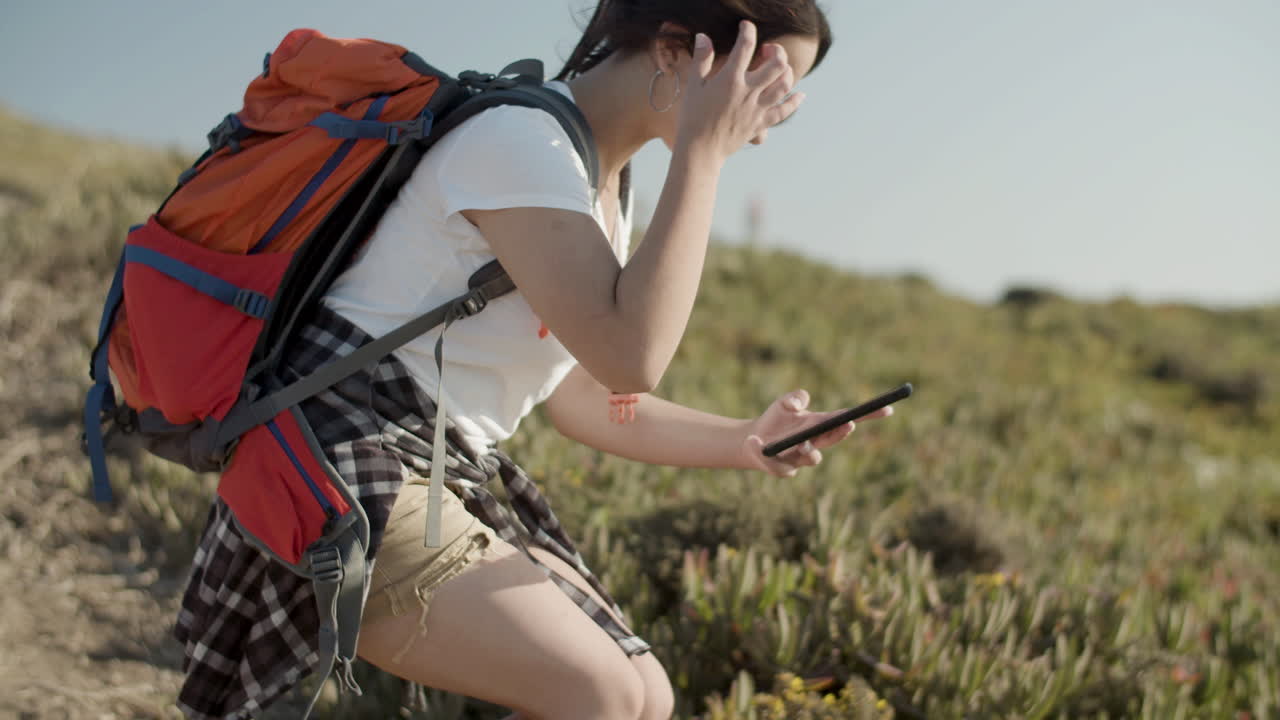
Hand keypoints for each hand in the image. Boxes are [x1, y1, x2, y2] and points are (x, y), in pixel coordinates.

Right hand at [675, 21, 804, 162]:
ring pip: (784, 84)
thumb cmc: (692, 117)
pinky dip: (795, 102)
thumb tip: (704, 36)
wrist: (700, 150)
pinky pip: (784, 112)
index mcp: (730, 79)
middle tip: (767, 50)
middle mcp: (748, 91)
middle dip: (776, 51)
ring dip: (786, 71)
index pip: (745, 46)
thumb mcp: (694, 85)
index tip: (745, 27)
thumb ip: (701, 59)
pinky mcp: (760, 123)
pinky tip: (800, 95)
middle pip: (776, 64)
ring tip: (780, 67)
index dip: (747, 31)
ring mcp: (757, 108)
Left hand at [742, 389, 893, 477]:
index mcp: (820, 425)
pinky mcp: (781, 469)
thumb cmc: (775, 420)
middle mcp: (814, 443)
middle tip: (848, 423)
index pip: (847, 419)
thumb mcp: (784, 403)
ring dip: (807, 449)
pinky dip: (764, 452)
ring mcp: (800, 458)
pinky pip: (777, 466)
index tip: (887, 408)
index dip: (868, 415)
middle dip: (841, 433)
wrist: (751, 439)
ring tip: (802, 443)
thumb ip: (795, 397)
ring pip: (812, 458)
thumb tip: (797, 403)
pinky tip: (755, 440)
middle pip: (834, 439)